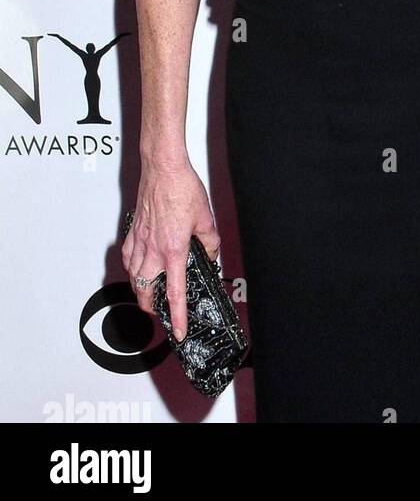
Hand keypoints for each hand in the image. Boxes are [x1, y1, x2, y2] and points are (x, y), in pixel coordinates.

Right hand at [121, 163, 218, 342]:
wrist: (164, 169)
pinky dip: (133, 268)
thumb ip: (210, 243)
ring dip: (141, 289)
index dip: (176, 317)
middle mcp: (153, 250)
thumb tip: (210, 255)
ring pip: (134, 277)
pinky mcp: (133, 231)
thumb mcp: (206, 219)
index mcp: (174, 250)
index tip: (177, 331)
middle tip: (159, 312)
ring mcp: (140, 241)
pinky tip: (139, 267)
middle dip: (150, 308)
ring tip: (150, 294)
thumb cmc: (183, 189)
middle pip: (145, 291)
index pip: (175, 293)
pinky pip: (128, 258)